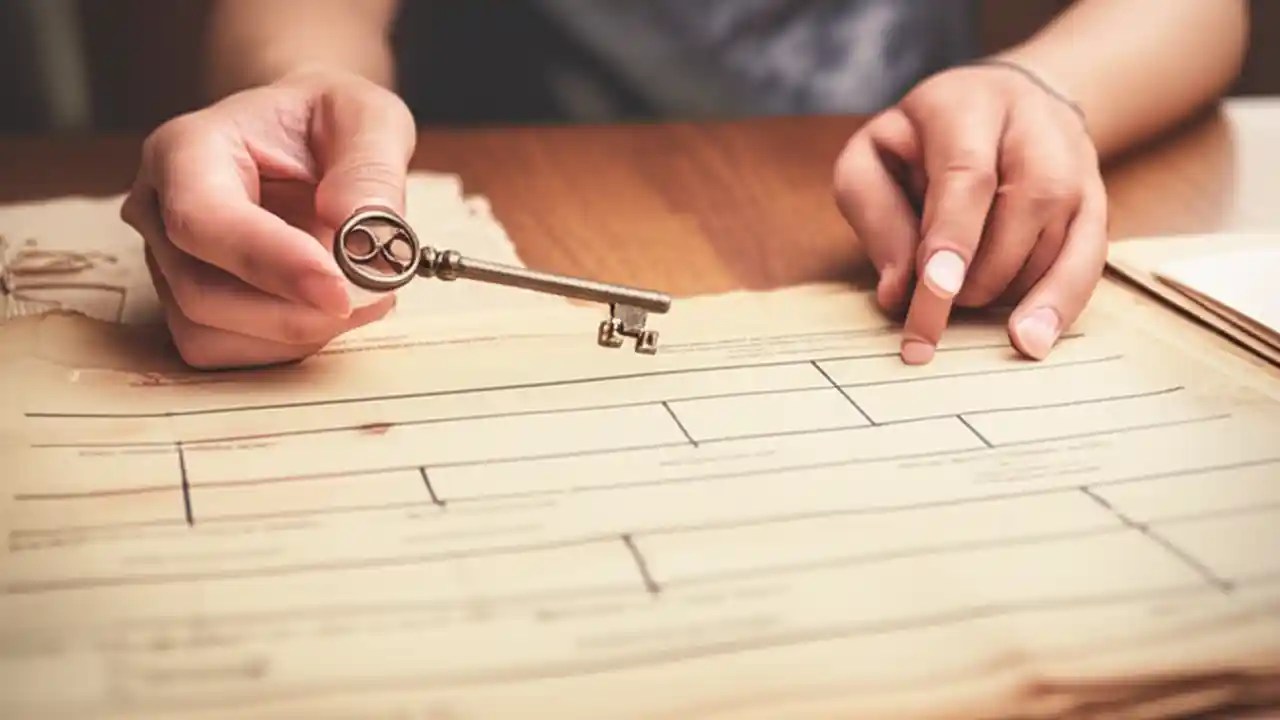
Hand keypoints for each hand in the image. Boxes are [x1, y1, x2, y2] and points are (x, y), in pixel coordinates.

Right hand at [121, 69, 415, 368]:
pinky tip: (330, 309)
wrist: (305, 140)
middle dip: (294, 312)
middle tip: (375, 297)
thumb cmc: (327, 123)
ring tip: (363, 295)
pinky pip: (227, 351)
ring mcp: (168, 264)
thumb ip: (370, 165)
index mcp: (187, 150)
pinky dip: (287, 344)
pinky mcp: (191, 305)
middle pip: (201, 292)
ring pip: (210, 333)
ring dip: (296, 332)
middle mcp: (159, 209)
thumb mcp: (368, 117)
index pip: (203, 219)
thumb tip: (362, 228)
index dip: (270, 263)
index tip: (339, 290)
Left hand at [833, 61, 1106, 363]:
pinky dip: (1059, 304)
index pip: (967, 175)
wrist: (998, 104)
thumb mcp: (872, 159)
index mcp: (968, 106)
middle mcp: (1034, 126)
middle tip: (936, 309)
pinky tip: (1032, 338)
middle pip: (1024, 205)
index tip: (936, 294)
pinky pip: (1090, 258)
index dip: (953, 238)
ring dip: (1011, 291)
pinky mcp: (1095, 198)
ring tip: (967, 312)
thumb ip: (875, 216)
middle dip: (978, 275)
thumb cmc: (921, 141)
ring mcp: (1076, 161)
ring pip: (1060, 236)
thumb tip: (899, 291)